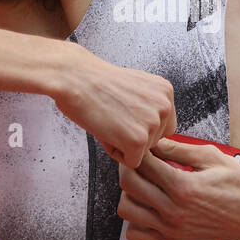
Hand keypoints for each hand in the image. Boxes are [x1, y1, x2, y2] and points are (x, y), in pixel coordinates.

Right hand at [53, 46, 176, 168]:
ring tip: (107, 122)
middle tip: (113, 119)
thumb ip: (150, 104)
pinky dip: (115, 152)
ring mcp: (152, 123)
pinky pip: (131, 161)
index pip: (165, 124)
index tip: (125, 116)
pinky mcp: (138, 140)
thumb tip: (152, 126)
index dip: (142, 126)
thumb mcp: (135, 85)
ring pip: (143, 151)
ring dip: (123, 144)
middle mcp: (164, 106)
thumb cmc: (96, 81)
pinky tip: (105, 132)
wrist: (75, 78)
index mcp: (165, 91)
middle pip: (156, 139)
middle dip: (135, 136)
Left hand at [117, 137, 239, 239]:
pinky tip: (149, 206)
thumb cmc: (239, 184)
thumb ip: (179, 149)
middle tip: (138, 161)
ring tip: (143, 184)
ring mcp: (171, 229)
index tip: (144, 146)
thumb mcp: (213, 157)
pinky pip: (135, 234)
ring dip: (129, 193)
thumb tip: (154, 142)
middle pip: (128, 184)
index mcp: (183, 186)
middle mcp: (173, 210)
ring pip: (126, 210)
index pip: (143, 163)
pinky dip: (135, 219)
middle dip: (128, 167)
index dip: (139, 150)